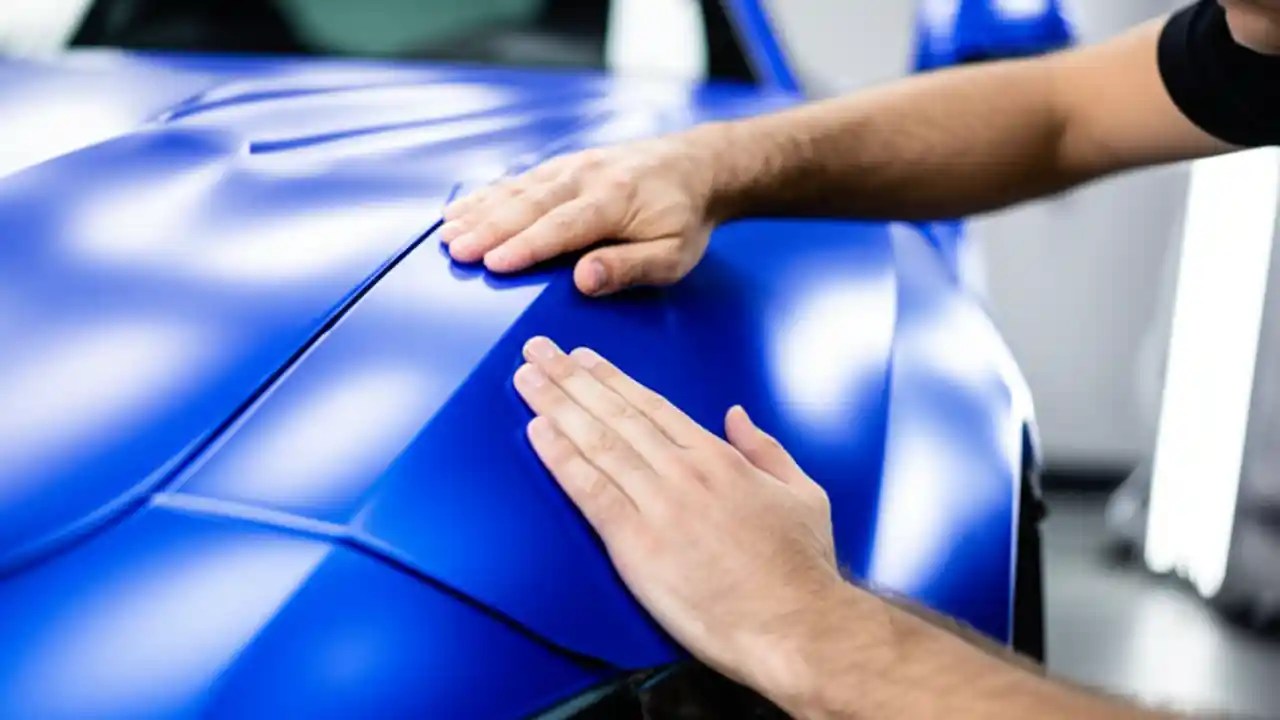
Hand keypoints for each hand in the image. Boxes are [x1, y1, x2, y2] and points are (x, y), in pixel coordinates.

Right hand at [441, 133, 718, 295]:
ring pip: (518, 190)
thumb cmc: (684, 218)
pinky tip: (461, 209)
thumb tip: (584, 279)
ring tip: (447, 233)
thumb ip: (630, 266)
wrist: (696, 165)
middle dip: (489, 228)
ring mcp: (572, 167)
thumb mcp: (674, 255)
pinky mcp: (564, 165)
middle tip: (454, 251)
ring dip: (480, 211)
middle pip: (530, 206)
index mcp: (614, 201)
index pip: (562, 227)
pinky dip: (487, 195)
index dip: (526, 245)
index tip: (492, 263)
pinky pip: (520, 180)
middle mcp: (587, 177)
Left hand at [511, 336, 847, 690]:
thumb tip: (736, 415)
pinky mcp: (636, 544)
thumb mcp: (802, 492)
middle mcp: (682, 471)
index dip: (611, 379)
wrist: (792, 622)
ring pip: (597, 442)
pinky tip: (538, 431)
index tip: (583, 358)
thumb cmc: (800, 566)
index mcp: (719, 457)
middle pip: (616, 414)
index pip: (652, 407)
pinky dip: (561, 458)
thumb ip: (767, 449)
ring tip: (526, 377)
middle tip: (537, 350)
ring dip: (557, 405)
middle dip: (571, 379)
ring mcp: (657, 505)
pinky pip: (590, 491)